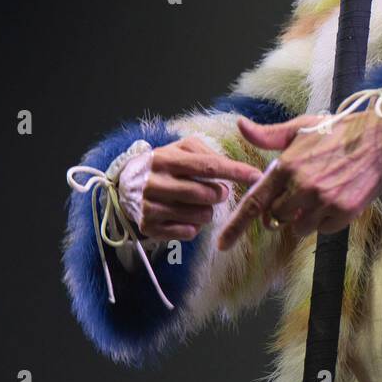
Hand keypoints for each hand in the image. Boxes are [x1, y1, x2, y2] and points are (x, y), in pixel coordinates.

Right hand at [138, 137, 263, 241]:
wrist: (124, 184)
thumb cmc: (163, 165)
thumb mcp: (180, 149)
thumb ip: (206, 153)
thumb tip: (233, 167)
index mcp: (165, 159)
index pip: (209, 166)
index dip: (235, 171)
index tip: (257, 176)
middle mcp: (154, 182)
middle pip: (206, 194)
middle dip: (220, 194)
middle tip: (218, 191)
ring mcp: (149, 207)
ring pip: (200, 216)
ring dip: (208, 211)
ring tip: (198, 203)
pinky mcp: (148, 227)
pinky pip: (187, 232)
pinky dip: (194, 226)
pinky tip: (185, 216)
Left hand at [215, 107, 381, 248]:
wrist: (381, 139)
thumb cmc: (338, 131)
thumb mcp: (301, 127)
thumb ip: (268, 135)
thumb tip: (240, 125)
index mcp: (287, 165)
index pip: (254, 202)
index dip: (236, 226)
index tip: (222, 244)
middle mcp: (302, 186)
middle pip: (276, 218)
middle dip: (282, 212)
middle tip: (298, 195)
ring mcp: (323, 201)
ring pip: (299, 228)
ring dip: (304, 218)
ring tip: (321, 194)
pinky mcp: (343, 212)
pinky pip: (323, 230)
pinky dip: (325, 220)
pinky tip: (336, 198)